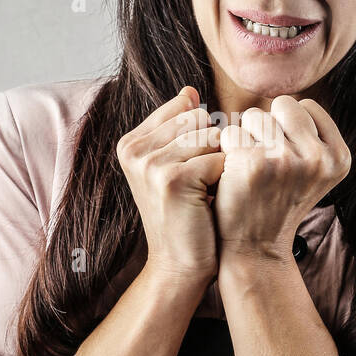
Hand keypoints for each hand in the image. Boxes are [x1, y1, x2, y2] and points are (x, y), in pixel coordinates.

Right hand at [116, 85, 224, 283]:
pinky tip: (211, 202)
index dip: (202, 137)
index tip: (192, 169)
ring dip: (220, 164)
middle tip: (200, 184)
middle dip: (212, 149)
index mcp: (130, 142)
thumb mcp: (176, 164)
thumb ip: (180, 127)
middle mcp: (133, 149)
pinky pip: (219, 158)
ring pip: (211, 137)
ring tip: (204, 192)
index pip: (186, 109)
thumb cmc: (186, 213)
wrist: (179, 265)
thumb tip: (189, 90)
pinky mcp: (171, 179)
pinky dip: (225, 179)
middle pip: (200, 119)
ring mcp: (149, 164)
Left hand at [212, 95, 350, 261]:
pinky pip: (230, 132)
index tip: (285, 159)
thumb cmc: (278, 201)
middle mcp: (319, 158)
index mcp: (340, 157)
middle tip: (265, 162)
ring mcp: (287, 160)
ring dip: (245, 137)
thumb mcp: (313, 170)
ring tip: (251, 169)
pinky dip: (225, 150)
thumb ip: (310, 134)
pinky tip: (233, 175)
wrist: (256, 248)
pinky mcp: (253, 164)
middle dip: (268, 126)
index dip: (287, 127)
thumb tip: (289, 99)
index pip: (306, 106)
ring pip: (253, 116)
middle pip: (283, 105)